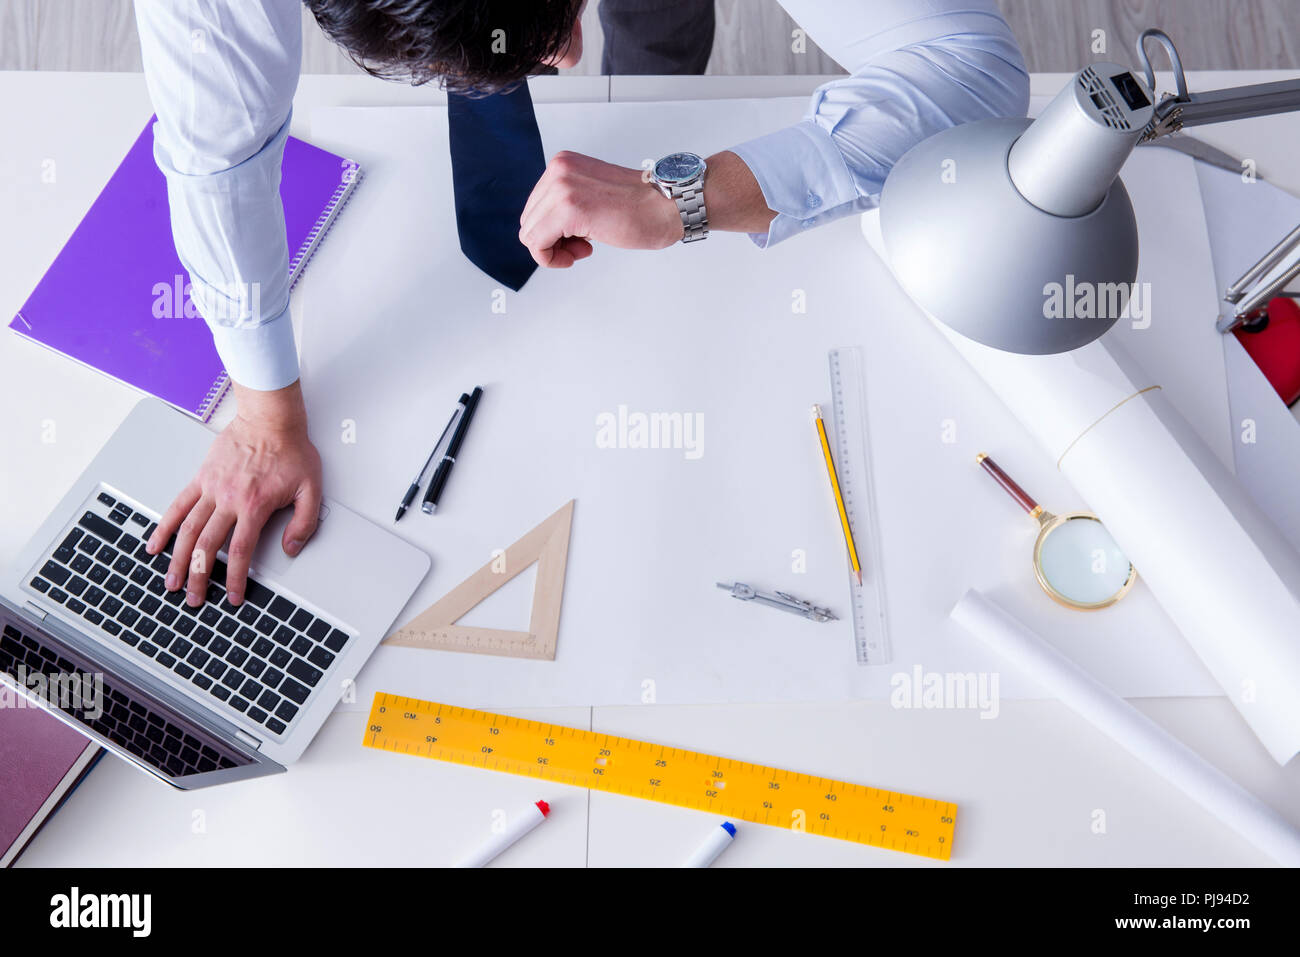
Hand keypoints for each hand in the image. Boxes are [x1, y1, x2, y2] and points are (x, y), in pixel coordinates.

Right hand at [148, 381, 321, 607]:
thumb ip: (303, 523)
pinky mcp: (201, 478)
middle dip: (200, 577)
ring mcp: (211, 488)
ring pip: (188, 530)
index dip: (236, 578)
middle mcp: (228, 499)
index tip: (234, 596)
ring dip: (178, 559)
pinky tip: (155, 544)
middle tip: (195, 598)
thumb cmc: (291, 450)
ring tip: (171, 581)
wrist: (270, 419)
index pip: (241, 551)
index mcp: (254, 506)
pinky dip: (165, 526)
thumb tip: (290, 549)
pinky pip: (178, 505)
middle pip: (208, 546)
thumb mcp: (311, 489)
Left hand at [519, 151, 682, 267]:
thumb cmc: (641, 206)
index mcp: (562, 164)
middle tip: (583, 245)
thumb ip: (567, 202)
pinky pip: (537, 245)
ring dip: (556, 250)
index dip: (553, 230)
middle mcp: (558, 171)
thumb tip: (545, 229)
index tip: (578, 236)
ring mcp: (561, 188)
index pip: (535, 206)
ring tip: (585, 247)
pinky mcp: (568, 210)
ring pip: (530, 234)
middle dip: (552, 240)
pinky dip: (552, 258)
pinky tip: (581, 252)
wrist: (669, 205)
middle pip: (529, 221)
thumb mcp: (592, 192)